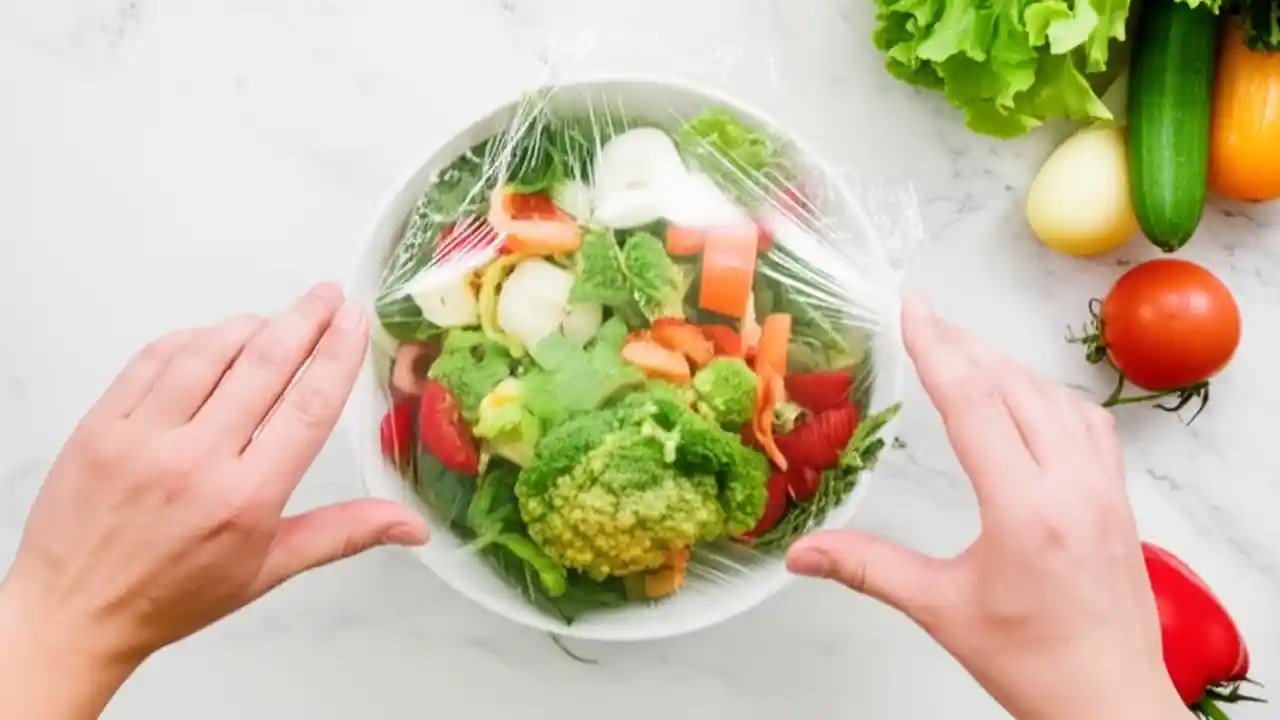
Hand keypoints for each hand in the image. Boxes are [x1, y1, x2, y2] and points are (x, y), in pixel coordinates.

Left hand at [0, 284, 427, 718]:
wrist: (76, 612)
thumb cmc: (173, 594)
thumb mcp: (269, 569)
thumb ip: (345, 533)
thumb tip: (414, 526)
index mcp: (247, 498)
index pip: (307, 407)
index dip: (336, 355)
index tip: (353, 320)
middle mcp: (196, 461)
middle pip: (263, 366)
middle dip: (302, 320)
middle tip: (326, 296)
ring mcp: (143, 439)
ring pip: (208, 353)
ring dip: (248, 325)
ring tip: (273, 319)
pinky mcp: (101, 426)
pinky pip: (152, 360)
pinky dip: (189, 340)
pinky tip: (210, 339)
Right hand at [787, 297, 1186, 719]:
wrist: (1110, 701)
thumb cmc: (1034, 662)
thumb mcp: (941, 610)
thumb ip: (868, 569)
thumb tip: (802, 552)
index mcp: (1025, 509)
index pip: (975, 403)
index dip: (938, 348)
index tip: (914, 309)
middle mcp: (1072, 486)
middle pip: (1014, 387)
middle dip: (965, 347)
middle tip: (926, 320)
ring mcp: (1104, 489)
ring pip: (1055, 398)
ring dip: (1007, 367)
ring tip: (966, 352)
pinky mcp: (1119, 498)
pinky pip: (1088, 423)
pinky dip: (1049, 395)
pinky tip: (1028, 398)